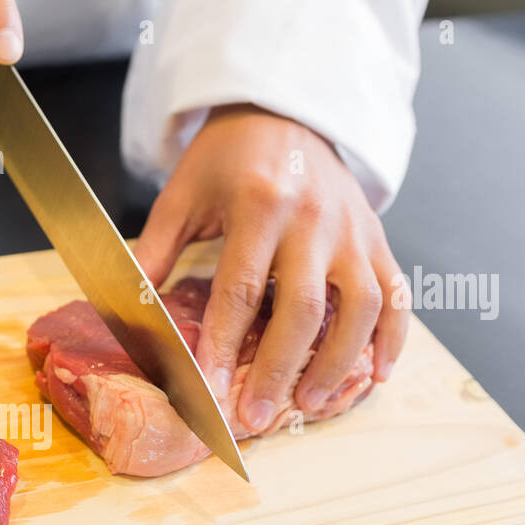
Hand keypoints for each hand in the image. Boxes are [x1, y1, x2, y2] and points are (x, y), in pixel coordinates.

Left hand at [134, 105, 406, 433]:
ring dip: (338, 363)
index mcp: (259, 204)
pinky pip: (396, 293)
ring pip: (361, 307)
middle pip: (303, 308)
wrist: (287, 108)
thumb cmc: (228, 158)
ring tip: (310, 405)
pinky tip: (376, 374)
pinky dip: (393, 337)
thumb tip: (127, 310)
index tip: (209, 389)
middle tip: (257, 416)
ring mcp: (352, 230)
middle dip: (279, 368)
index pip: (241, 288)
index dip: (224, 343)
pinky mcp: (377, 238)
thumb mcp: (183, 193)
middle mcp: (313, 219)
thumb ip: (156, 251)